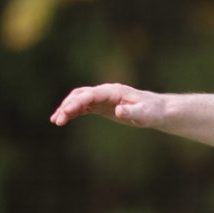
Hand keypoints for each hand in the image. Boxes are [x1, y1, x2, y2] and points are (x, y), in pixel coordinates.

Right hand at [49, 83, 169, 127]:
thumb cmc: (153, 112)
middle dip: (68, 106)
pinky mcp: (102, 106)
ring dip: (66, 108)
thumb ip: (133, 113)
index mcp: (114, 91)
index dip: (77, 102)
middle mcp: (105, 92)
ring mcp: (102, 98)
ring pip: (79, 99)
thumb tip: (119, 111)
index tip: (66, 112)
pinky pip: (83, 107)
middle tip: (58, 120)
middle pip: (80, 95)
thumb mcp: (145, 115)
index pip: (90, 95)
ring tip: (55, 121)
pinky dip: (72, 112)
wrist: (157, 111)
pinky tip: (62, 119)